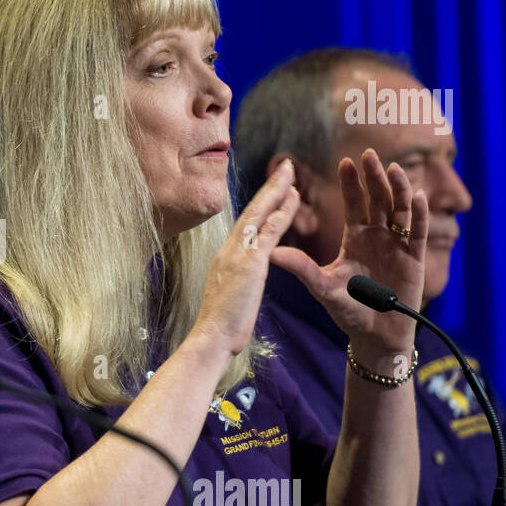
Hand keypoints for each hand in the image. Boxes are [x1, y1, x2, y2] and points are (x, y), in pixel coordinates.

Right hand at [191, 158, 300, 355]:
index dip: (260, 204)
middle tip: (286, 168)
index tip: (273, 190)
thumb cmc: (219, 326)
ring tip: (292, 173)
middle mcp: (229, 249)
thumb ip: (234, 281)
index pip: (245, 224)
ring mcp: (238, 253)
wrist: (210, 337)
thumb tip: (239, 278)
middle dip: (270, 188)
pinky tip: (295, 198)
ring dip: (277, 192)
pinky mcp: (250, 262)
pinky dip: (282, 212)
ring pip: (260, 214)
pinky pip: (270, 231)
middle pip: (252, 210)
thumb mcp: (226, 296)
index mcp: (224, 257)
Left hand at [271, 148, 428, 368]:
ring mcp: (398, 245)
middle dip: (374, 177)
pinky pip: (418, 233)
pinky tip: (417, 197)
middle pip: (378, 200)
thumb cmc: (348, 310)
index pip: (354, 204)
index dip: (352, 183)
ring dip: (398, 189)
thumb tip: (272, 253)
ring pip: (399, 211)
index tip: (345, 161)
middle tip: (369, 154)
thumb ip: (302, 268)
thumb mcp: (322, 287)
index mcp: (355, 238)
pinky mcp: (415, 259)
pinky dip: (418, 215)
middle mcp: (378, 236)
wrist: (374, 335)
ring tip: (393, 169)